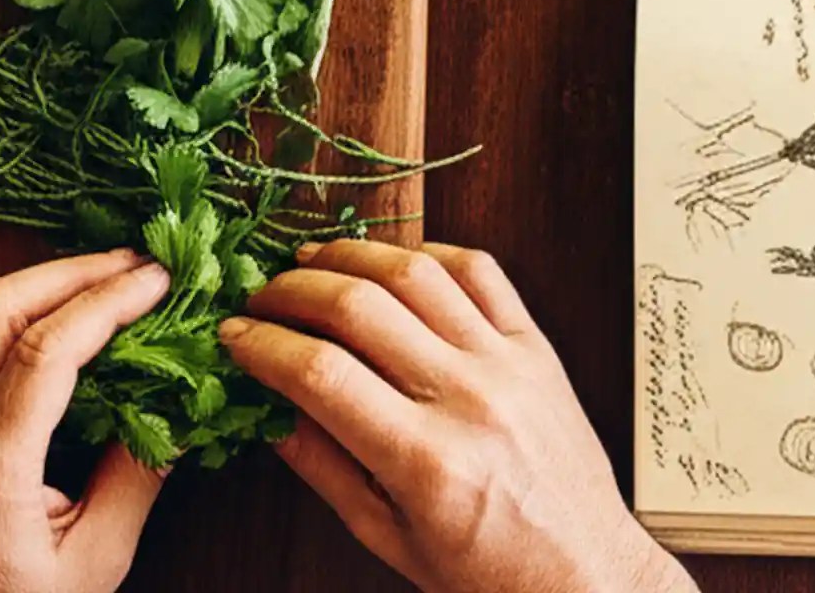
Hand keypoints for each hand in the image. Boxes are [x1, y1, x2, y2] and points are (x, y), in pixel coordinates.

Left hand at [0, 250, 170, 592]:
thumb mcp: (94, 559)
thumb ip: (135, 478)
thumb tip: (180, 407)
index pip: (46, 353)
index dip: (107, 303)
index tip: (158, 281)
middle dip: (71, 271)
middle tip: (134, 262)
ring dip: (28, 283)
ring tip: (92, 278)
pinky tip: (34, 312)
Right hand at [220, 240, 697, 592]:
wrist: (583, 571)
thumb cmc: (485, 570)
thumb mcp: (387, 536)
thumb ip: (323, 467)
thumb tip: (265, 407)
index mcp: (425, 459)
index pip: (319, 371)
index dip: (261, 345)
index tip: (232, 338)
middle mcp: (468, 398)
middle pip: (360, 307)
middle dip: (293, 291)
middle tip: (261, 296)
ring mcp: (509, 364)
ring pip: (418, 273)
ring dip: (352, 255)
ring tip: (312, 260)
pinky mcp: (538, 348)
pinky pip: (483, 273)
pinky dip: (432, 253)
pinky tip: (396, 261)